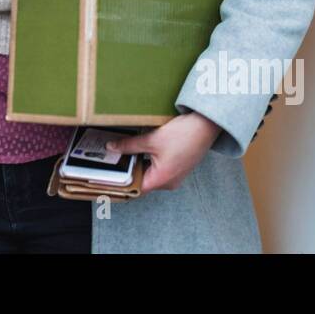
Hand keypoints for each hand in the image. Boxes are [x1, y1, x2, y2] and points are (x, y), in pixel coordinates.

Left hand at [106, 111, 221, 193]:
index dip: (121, 183)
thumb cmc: (182, 134)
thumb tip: (112, 148)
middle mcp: (169, 182)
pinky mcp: (178, 168)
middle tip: (113, 159)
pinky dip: (150, 161)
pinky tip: (142, 149)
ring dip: (139, 164)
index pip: (136, 188)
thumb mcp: (150, 139)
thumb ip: (128, 146)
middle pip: (142, 181)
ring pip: (150, 174)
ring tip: (125, 152)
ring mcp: (175, 176)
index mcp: (162, 180)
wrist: (205, 125)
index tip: (109, 176)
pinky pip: (160, 169)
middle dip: (128, 170)